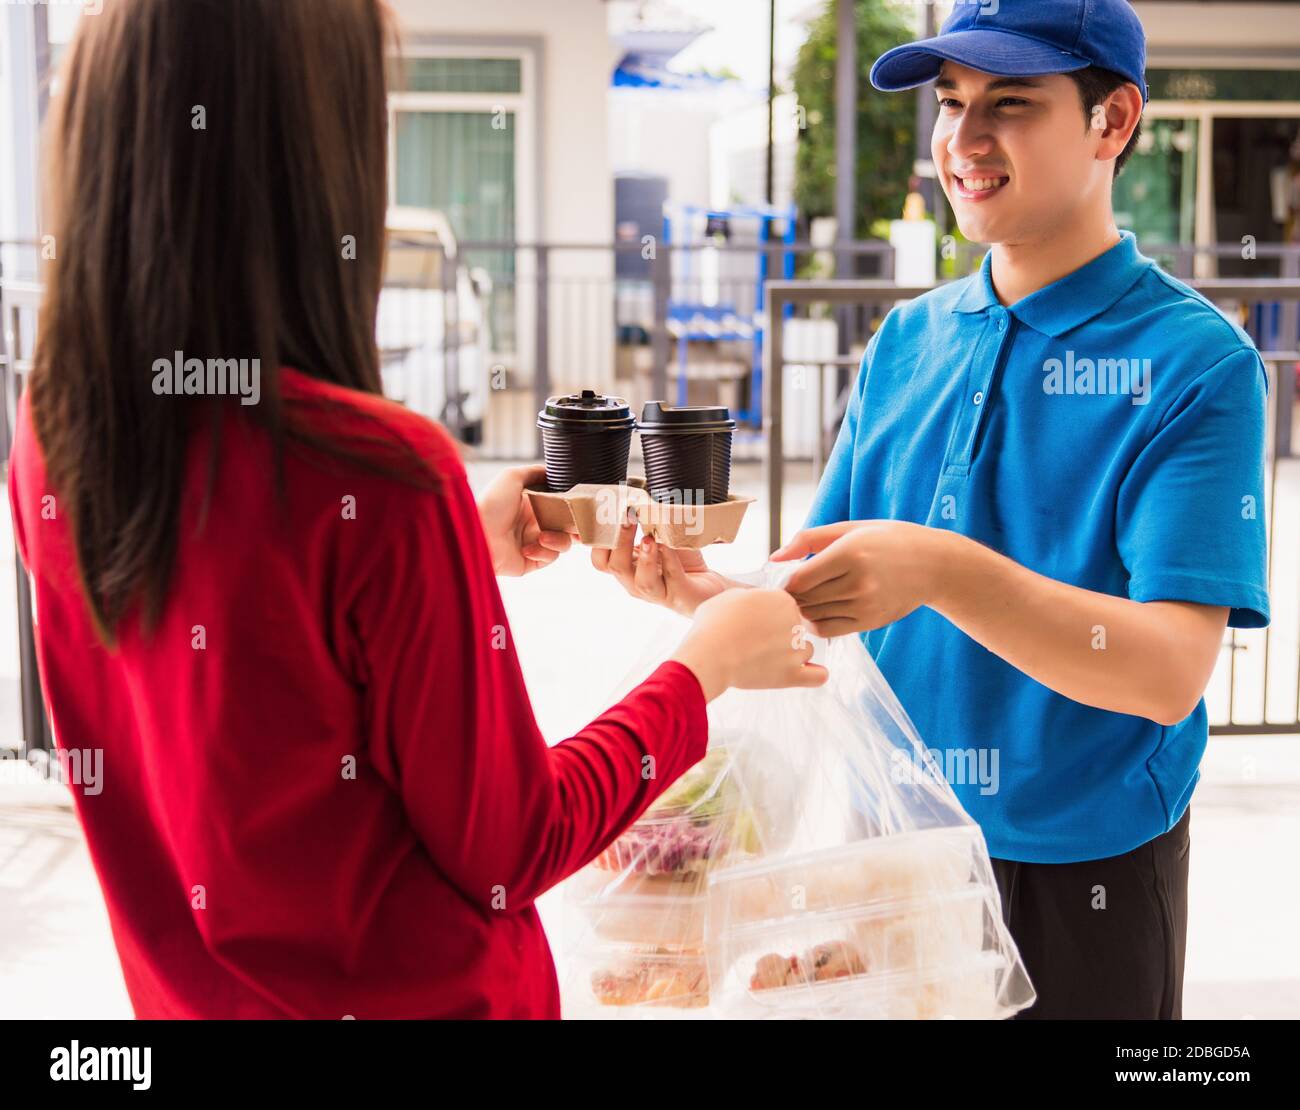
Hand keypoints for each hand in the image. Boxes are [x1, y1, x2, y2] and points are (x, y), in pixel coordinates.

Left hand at [477, 464, 572, 576]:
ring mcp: (533, 543)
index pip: (561, 506)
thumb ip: (535, 472)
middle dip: (575, 527)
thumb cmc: (491, 503)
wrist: (477, 534)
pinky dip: (543, 552)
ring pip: (563, 543)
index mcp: (532, 505)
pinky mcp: (531, 562)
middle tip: (579, 527)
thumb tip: (552, 471)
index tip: (583, 507)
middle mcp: (534, 524)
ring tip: (542, 537)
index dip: (573, 507)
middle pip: (567, 526)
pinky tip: (527, 548)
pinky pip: (550, 557)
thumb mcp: (512, 477)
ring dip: (558, 540)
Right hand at [591, 522, 734, 615]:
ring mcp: (658, 593)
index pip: (601, 561)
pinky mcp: (680, 596)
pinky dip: (670, 560)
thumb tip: (638, 497)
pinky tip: (671, 546)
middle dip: (620, 541)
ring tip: (649, 539)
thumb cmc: (681, 562)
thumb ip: (646, 524)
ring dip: (645, 558)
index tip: (607, 515)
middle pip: (617, 568)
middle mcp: (636, 583)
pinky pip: (672, 579)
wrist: (708, 586)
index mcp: (627, 568)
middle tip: (628, 518)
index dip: (598, 541)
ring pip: (643, 582)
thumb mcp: (659, 540)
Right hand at [671, 588, 827, 699]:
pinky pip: (818, 676)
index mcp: (782, 600)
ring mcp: (795, 650)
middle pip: (797, 628)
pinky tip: (801, 673)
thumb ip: (751, 597)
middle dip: (780, 634)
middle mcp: (795, 622)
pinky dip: (813, 675)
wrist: (709, 655)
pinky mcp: (792, 675)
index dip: (769, 615)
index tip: (756, 623)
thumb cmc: (713, 625)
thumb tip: (755, 602)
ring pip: (806, 650)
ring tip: (767, 660)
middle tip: (755, 643)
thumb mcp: (729, 597)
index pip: (785, 606)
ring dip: (792, 654)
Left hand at [771, 520, 950, 636]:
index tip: (784, 577)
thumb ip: (808, 540)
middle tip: (788, 591)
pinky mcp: (869, 622)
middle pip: (805, 599)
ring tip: (803, 599)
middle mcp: (858, 583)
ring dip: (802, 610)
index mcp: (850, 554)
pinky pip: (829, 630)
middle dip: (791, 597)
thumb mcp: (849, 529)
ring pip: (814, 616)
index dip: (785, 581)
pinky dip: (815, 623)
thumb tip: (773, 559)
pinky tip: (817, 611)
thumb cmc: (887, 540)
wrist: (934, 565)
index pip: (799, 579)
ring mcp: (865, 606)